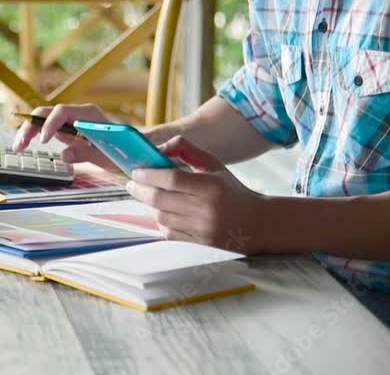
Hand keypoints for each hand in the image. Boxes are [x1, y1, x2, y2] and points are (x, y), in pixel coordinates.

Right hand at [12, 104, 115, 169]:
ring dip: (28, 130)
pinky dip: (34, 134)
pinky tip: (24, 144)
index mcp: (87, 114)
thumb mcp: (105, 156)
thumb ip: (84, 154)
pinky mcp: (66, 129)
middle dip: (31, 126)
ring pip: (43, 119)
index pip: (62, 111)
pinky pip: (46, 127)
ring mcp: (69, 121)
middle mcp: (76, 114)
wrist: (131, 149)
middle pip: (47, 113)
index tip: (44, 140)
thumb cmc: (121, 150)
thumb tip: (63, 156)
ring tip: (18, 146)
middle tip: (20, 144)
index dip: (50, 123)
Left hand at [126, 136, 267, 253]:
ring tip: (145, 195)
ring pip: (161, 216)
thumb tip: (160, 148)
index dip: (149, 174)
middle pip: (161, 199)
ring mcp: (201, 228)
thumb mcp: (213, 164)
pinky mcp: (198, 242)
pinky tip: (159, 210)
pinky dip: (159, 220)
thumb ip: (187, 149)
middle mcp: (205, 209)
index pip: (172, 179)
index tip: (136, 171)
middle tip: (132, 183)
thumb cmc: (231, 189)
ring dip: (148, 205)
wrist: (257, 222)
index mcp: (210, 186)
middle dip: (140, 190)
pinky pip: (168, 232)